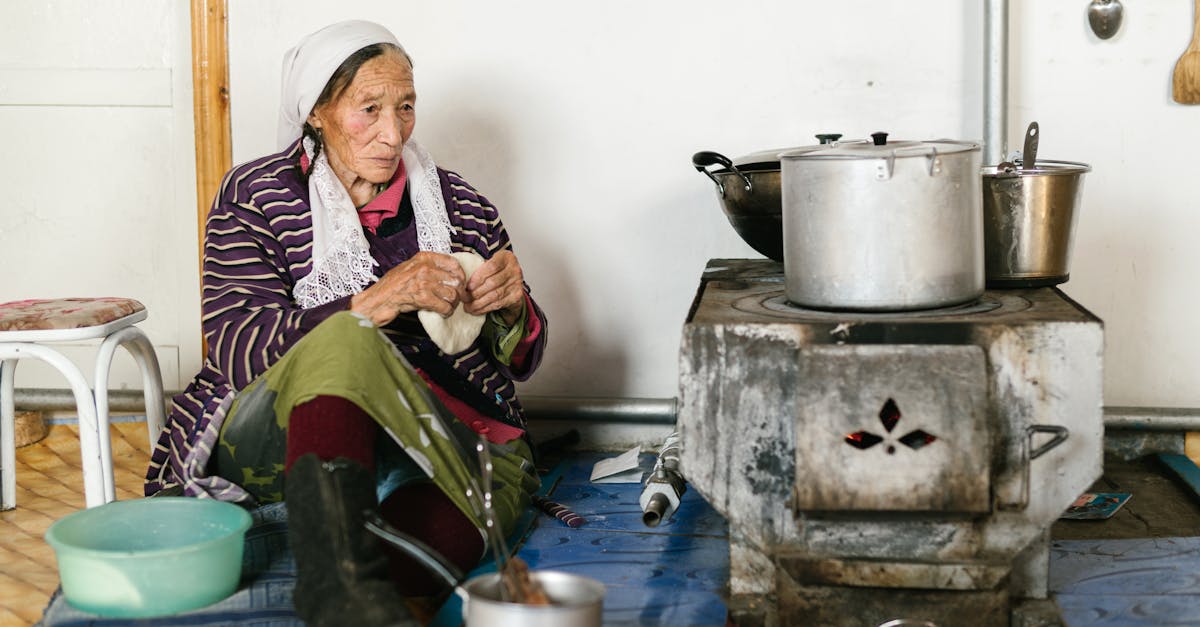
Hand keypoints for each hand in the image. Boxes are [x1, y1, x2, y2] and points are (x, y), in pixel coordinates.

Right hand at [350, 252, 466, 325]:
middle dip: (457, 293)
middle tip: (454, 300)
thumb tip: (450, 273)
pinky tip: (442, 313)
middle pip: (455, 281)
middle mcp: (425, 267)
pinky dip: (446, 312)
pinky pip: (445, 306)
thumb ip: (428, 266)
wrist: (378, 300)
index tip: (459, 284)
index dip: (460, 276)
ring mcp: (423, 282)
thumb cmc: (393, 286)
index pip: (453, 263)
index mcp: (424, 258)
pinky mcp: (422, 298)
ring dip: (452, 304)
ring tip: (447, 307)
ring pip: (452, 295)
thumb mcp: (410, 268)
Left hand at [463, 250, 525, 324]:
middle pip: (493, 282)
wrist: (511, 282)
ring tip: (467, 306)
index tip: (467, 286)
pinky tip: (476, 310)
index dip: (478, 277)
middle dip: (475, 292)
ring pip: (495, 295)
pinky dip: (485, 308)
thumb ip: (478, 267)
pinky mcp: (517, 296)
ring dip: (478, 303)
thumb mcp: (489, 264)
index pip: (492, 266)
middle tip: (463, 298)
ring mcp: (517, 283)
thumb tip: (459, 279)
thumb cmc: (495, 272)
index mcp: (506, 257)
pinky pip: (498, 304)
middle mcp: (514, 269)